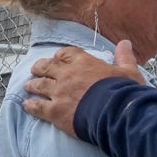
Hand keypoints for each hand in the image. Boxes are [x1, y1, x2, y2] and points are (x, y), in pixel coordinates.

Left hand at [22, 41, 145, 134]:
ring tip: (28, 86)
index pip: (66, 53)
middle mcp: (67, 74)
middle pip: (47, 67)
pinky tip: (27, 105)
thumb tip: (125, 43)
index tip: (57, 58)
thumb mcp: (129, 72)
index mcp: (84, 62)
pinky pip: (38, 106)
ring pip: (39, 85)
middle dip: (39, 68)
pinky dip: (31, 105)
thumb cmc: (124, 93)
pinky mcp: (55, 111)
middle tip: (35, 69)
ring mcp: (59, 92)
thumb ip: (125, 57)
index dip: (60, 56)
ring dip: (32, 85)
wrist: (116, 113)